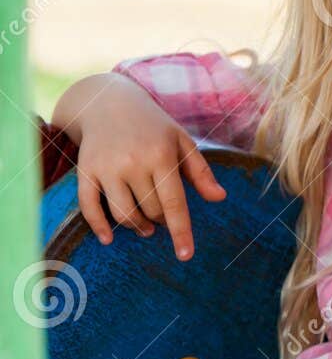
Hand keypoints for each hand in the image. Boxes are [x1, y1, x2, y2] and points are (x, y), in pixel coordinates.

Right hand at [69, 75, 225, 258]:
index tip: (185, 255)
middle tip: (163, 218)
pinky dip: (98, 227)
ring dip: (137, 227)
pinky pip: (89, 206)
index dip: (180, 232)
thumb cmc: (154, 126)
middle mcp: (133, 163)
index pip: (174, 202)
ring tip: (146, 228)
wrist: (109, 102)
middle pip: (150, 210)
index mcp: (161, 156)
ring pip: (123, 213)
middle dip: (160, 220)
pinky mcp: (85, 170)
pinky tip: (108, 239)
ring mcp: (107, 167)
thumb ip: (200, 172)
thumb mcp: (182, 142)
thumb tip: (219, 198)